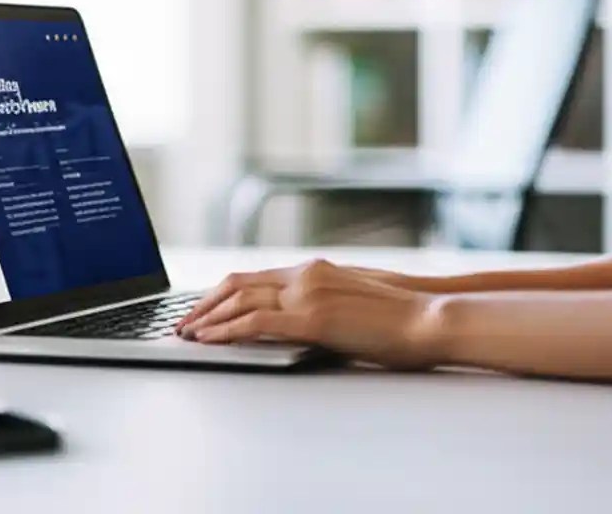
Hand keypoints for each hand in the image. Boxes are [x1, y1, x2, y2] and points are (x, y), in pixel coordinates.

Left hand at [175, 259, 444, 369]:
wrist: (429, 318)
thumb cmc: (400, 319)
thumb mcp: (353, 304)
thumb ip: (322, 305)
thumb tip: (299, 324)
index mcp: (314, 271)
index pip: (254, 277)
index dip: (221, 293)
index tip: (201, 309)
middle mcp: (305, 275)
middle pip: (238, 284)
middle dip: (204, 304)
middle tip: (182, 323)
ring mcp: (307, 294)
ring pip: (239, 301)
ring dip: (207, 318)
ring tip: (186, 335)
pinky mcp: (311, 319)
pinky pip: (255, 322)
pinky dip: (226, 331)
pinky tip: (210, 341)